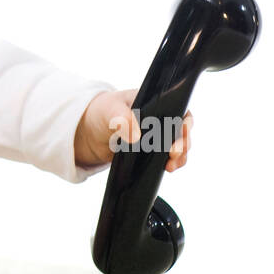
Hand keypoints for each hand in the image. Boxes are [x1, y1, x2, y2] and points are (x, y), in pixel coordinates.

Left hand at [74, 88, 192, 171]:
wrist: (87, 131)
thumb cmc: (101, 111)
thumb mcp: (110, 110)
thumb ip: (122, 119)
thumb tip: (137, 136)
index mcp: (155, 103)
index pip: (179, 110)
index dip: (185, 122)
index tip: (182, 133)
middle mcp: (160, 120)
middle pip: (182, 131)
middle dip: (184, 143)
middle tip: (174, 153)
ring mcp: (156, 138)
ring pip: (178, 147)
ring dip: (179, 157)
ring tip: (170, 166)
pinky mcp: (150, 153)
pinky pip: (166, 159)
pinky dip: (169, 164)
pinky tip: (165, 169)